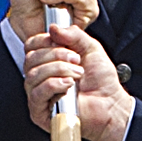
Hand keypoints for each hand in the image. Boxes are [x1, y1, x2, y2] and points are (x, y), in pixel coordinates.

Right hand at [24, 26, 132, 140]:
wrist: (110, 104)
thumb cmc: (102, 82)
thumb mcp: (91, 48)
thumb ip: (74, 35)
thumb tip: (53, 28)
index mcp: (48, 61)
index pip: (31, 46)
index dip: (44, 40)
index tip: (62, 42)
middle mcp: (40, 77)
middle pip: (31, 58)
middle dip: (56, 56)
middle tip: (76, 61)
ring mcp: (38, 95)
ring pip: (33, 74)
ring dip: (59, 70)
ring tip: (77, 75)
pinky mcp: (40, 112)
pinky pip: (37, 93)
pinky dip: (54, 85)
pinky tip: (68, 85)